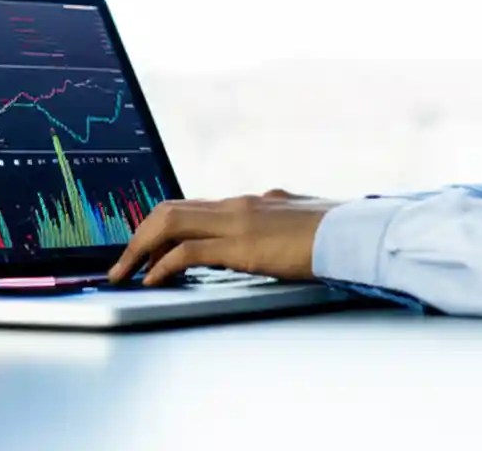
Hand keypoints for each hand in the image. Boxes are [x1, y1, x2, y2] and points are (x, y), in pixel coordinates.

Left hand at [107, 189, 335, 285]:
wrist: (358, 232)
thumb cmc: (340, 231)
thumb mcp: (301, 219)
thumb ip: (280, 218)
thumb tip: (274, 222)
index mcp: (251, 201)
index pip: (193, 207)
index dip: (161, 226)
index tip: (144, 246)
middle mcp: (238, 205)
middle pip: (170, 209)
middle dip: (138, 235)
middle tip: (122, 261)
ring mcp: (237, 222)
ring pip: (169, 223)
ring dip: (139, 248)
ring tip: (124, 272)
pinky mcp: (242, 246)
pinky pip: (187, 252)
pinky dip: (162, 265)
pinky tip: (152, 280)